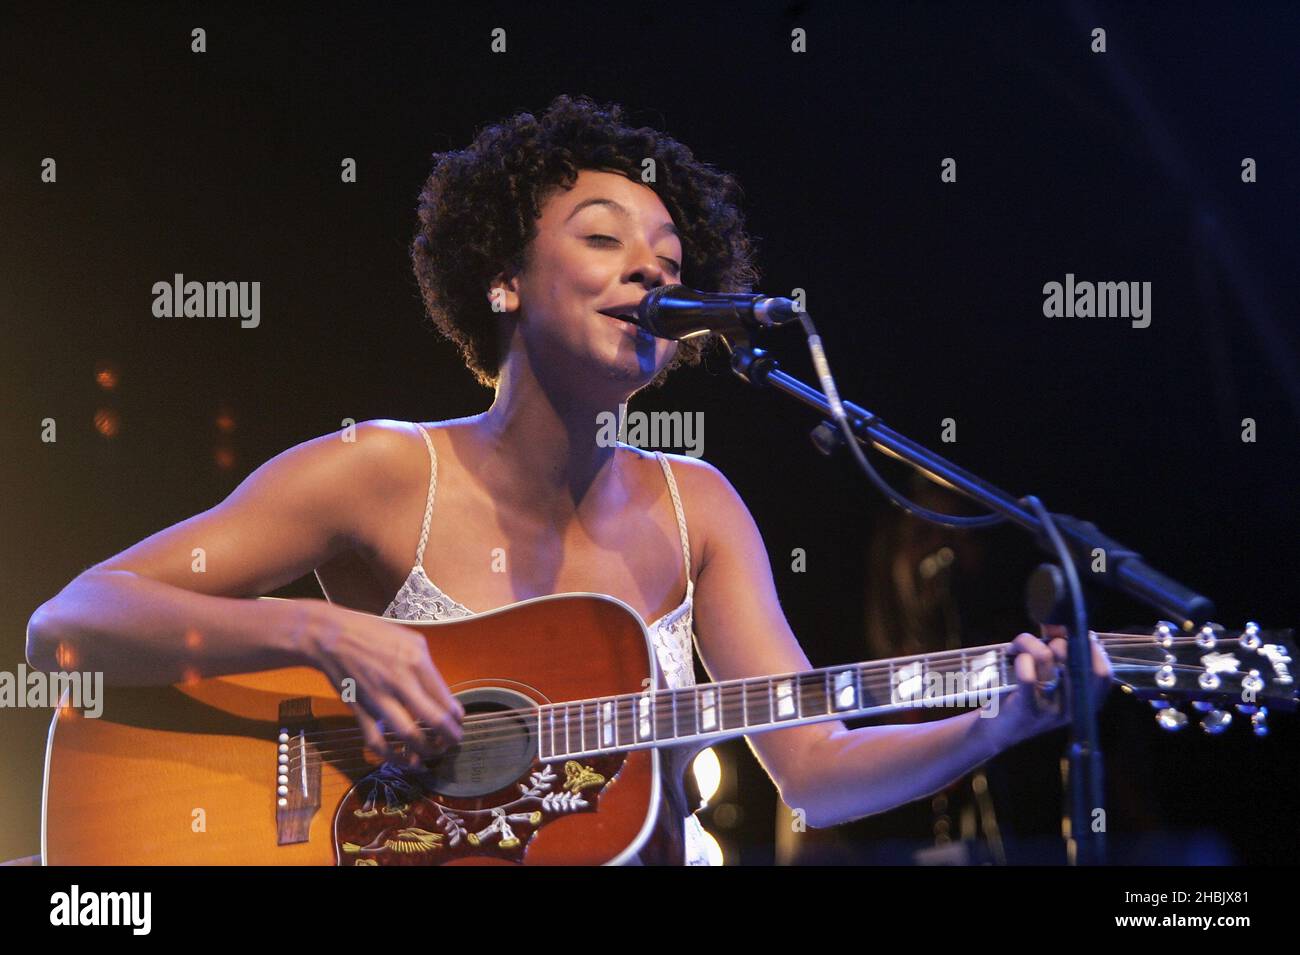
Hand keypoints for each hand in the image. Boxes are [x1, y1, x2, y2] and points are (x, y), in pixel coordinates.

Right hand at [294, 599, 463, 765]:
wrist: (331, 636)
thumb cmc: (372, 633)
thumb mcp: (410, 638)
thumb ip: (426, 665)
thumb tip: (439, 692)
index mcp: (416, 661)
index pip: (444, 698)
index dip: (456, 717)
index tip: (459, 723)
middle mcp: (400, 682)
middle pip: (433, 719)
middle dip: (449, 737)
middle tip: (454, 742)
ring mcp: (378, 698)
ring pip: (407, 734)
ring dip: (425, 749)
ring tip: (434, 753)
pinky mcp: (360, 710)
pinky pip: (376, 741)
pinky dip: (392, 756)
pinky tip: (405, 760)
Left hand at [987, 624, 1112, 751]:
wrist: (997, 732)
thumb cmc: (1024, 699)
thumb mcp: (1050, 683)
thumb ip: (1061, 660)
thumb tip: (1060, 629)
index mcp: (1082, 703)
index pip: (1103, 676)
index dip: (1096, 651)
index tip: (1082, 634)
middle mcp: (1071, 709)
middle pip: (1076, 661)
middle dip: (1059, 642)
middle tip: (1042, 641)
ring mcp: (1050, 710)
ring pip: (1046, 657)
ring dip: (1029, 642)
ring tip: (1019, 646)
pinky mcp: (1027, 709)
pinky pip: (1027, 675)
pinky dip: (1019, 657)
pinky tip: (1012, 656)